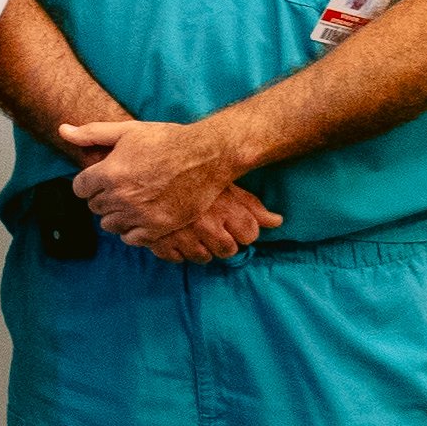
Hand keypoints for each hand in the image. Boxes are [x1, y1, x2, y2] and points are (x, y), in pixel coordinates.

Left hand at [63, 120, 251, 250]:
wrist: (208, 156)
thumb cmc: (167, 141)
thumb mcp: (127, 131)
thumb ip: (91, 133)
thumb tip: (62, 130)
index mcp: (108, 173)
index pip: (79, 189)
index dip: (90, 182)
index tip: (103, 177)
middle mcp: (120, 197)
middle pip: (94, 206)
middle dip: (103, 197)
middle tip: (123, 186)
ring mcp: (139, 214)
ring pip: (109, 224)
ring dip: (116, 214)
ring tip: (133, 201)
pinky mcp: (158, 227)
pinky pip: (131, 238)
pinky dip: (133, 230)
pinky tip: (142, 216)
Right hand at [141, 182, 284, 263]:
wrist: (148, 167)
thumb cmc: (192, 174)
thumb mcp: (225, 184)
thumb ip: (252, 205)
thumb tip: (277, 222)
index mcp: (225, 208)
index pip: (249, 234)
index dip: (246, 231)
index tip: (236, 225)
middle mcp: (205, 225)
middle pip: (227, 250)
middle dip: (225, 243)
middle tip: (216, 231)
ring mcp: (182, 235)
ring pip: (202, 257)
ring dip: (202, 249)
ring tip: (196, 235)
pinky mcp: (158, 241)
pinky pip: (175, 258)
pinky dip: (178, 252)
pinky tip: (177, 239)